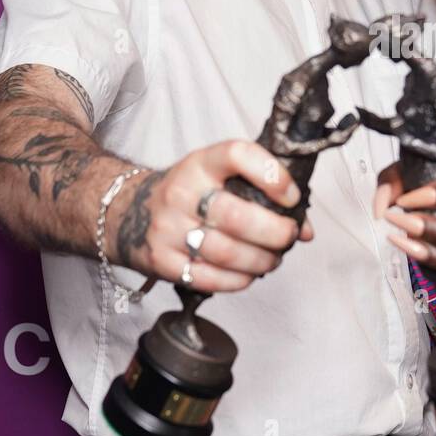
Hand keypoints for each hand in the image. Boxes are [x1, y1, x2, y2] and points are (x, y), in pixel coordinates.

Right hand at [111, 140, 312, 292]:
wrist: (128, 211)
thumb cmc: (190, 193)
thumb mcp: (219, 178)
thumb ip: (264, 195)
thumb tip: (306, 229)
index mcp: (201, 163)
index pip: (237, 154)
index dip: (272, 174)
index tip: (292, 195)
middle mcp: (182, 192)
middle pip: (237, 216)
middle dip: (275, 232)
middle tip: (289, 236)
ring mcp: (168, 228)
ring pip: (227, 252)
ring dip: (261, 260)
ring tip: (273, 259)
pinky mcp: (162, 261)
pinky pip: (209, 278)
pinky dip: (239, 280)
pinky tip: (249, 274)